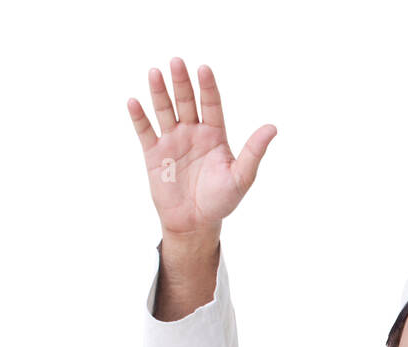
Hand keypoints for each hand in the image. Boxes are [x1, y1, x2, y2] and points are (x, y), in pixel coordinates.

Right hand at [126, 58, 276, 238]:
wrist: (195, 223)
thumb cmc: (221, 201)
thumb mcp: (241, 177)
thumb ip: (254, 152)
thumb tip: (273, 127)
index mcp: (214, 135)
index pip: (211, 104)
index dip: (207, 87)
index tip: (204, 69)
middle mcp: (193, 133)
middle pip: (186, 101)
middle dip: (181, 82)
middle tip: (177, 61)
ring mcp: (172, 141)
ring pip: (165, 110)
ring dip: (159, 92)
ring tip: (155, 72)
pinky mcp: (154, 153)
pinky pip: (145, 131)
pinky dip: (139, 117)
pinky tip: (134, 101)